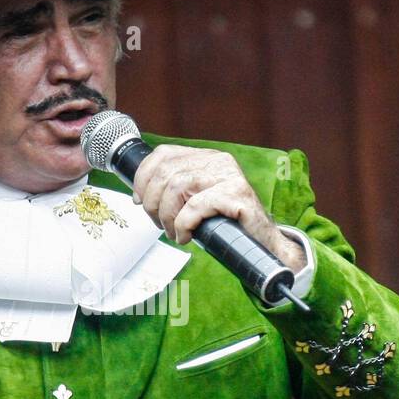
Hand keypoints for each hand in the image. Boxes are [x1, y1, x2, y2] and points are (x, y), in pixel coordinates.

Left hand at [130, 145, 304, 270]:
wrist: (260, 244)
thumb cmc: (224, 225)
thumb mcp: (194, 202)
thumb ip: (174, 192)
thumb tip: (140, 196)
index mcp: (206, 157)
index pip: (164, 154)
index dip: (143, 177)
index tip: (138, 200)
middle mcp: (218, 161)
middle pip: (166, 172)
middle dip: (153, 203)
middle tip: (160, 224)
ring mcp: (229, 175)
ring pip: (178, 187)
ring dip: (168, 216)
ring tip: (174, 232)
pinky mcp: (237, 194)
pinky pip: (195, 206)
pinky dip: (183, 224)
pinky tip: (186, 236)